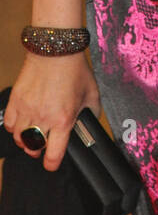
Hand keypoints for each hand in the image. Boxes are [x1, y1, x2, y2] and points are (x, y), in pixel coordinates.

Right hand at [3, 51, 100, 169]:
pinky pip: (10, 124)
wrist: (55, 49)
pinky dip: (15, 128)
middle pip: (34, 149)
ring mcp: (26, 110)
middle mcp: (42, 118)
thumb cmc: (74, 70)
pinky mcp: (15, 101)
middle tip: (44, 146)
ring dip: (27, 141)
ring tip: (34, 134)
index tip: (52, 163)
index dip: (52, 164)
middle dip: (39, 151)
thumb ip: (91, 113)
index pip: (53, 155)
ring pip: (19, 139)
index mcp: (63, 119)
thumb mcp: (91, 93)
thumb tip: (90, 125)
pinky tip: (24, 122)